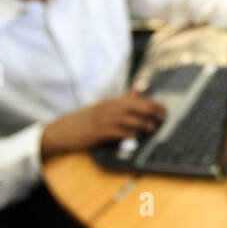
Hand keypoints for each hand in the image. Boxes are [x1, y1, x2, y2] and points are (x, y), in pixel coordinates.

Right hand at [41, 87, 165, 158]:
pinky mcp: (96, 133)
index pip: (135, 100)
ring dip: (142, 123)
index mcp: (110, 103)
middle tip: (162, 118)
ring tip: (153, 127)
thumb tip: (138, 92)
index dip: (152, 104)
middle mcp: (107, 109)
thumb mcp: (103, 109)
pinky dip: (126, 133)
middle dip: (151, 112)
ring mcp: (102, 120)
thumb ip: (121, 102)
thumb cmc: (84, 122)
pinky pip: (115, 132)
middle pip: (134, 107)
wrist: (62, 131)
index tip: (164, 109)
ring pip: (127, 119)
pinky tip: (135, 135)